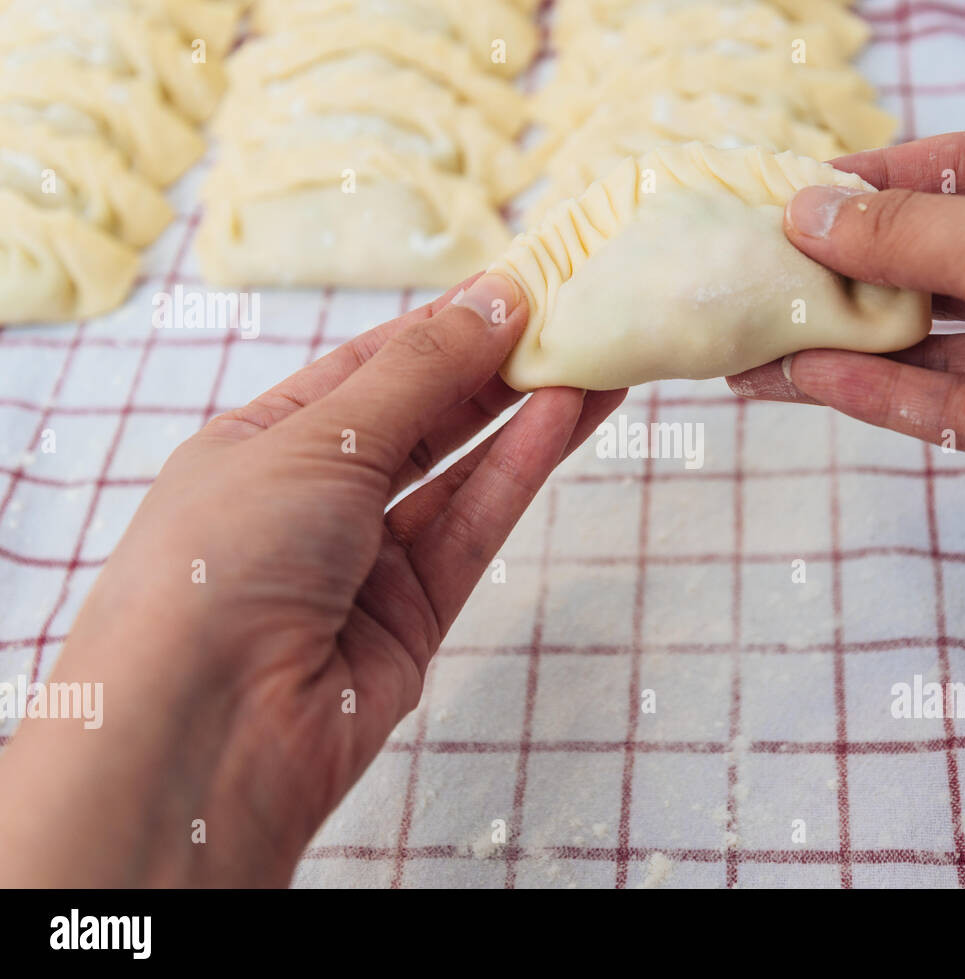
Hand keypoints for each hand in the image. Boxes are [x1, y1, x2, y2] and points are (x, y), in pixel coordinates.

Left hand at [0, 274, 625, 885]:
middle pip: (421, 417)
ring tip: (593, 360)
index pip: (366, 366)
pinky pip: (472, 527)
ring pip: (459, 473)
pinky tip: (564, 417)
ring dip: (523, 416)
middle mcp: (313, 498)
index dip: (442, 324)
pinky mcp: (413, 617)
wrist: (205, 728)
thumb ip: (419, 373)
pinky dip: (517, 471)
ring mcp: (365, 561)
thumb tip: (495, 299)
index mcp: (261, 444)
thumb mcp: (318, 440)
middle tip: (571, 317)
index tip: (516, 284)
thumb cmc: (223, 559)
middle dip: (494, 366)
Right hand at [730, 132, 964, 652]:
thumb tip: (807, 212)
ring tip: (757, 346)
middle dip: (851, 274)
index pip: (964, 170)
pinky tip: (809, 381)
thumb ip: (906, 234)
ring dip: (849, 347)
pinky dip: (884, 396)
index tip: (800, 195)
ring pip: (937, 348)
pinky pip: (955, 408)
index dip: (880, 182)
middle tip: (764, 279)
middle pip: (940, 265)